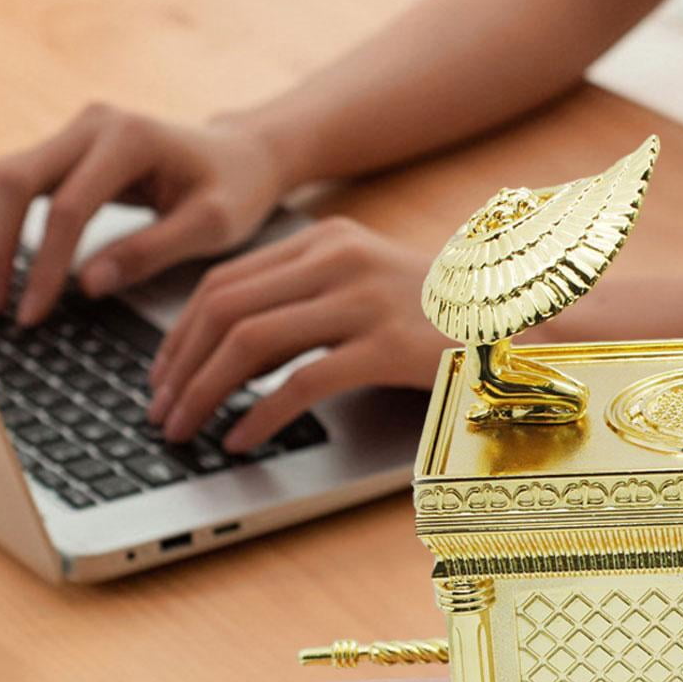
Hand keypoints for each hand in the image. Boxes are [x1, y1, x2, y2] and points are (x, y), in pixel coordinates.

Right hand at [0, 103, 292, 323]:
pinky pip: (10, 183)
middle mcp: (92, 125)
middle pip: (12, 181)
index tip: (32, 313)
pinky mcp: (64, 150)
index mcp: (130, 139)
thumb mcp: (212, 226)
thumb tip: (87, 284)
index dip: (43, 265)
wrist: (242, 156)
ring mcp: (73, 133)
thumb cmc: (236, 189)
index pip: (67, 208)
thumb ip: (152, 251)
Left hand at [147, 218, 444, 449]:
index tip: (162, 378)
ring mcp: (362, 301)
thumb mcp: (367, 284)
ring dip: (205, 393)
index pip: (223, 283)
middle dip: (179, 367)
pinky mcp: (386, 346)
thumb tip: (230, 347)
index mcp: (325, 241)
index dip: (178, 336)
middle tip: (160, 412)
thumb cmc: (440, 314)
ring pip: (251, 343)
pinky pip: (301, 383)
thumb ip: (308, 296)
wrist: (522, 319)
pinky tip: (242, 441)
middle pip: (224, 309)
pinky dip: (260, 416)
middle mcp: (337, 260)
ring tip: (187, 430)